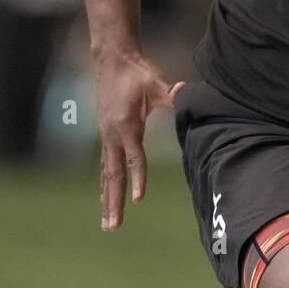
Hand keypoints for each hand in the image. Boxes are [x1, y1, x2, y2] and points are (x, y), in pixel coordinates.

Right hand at [95, 50, 185, 230]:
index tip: (139, 199)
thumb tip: (184, 92)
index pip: (134, 158)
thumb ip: (169, 93)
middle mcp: (112, 135)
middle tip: (112, 227)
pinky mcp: (105, 135)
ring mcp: (106, 136)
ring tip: (107, 224)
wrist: (112, 60)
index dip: (138, 178)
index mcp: (125, 126)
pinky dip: (105, 184)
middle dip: (113, 202)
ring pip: (106, 175)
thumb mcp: (155, 83)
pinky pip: (104, 165)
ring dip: (107, 200)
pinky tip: (106, 198)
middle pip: (113, 175)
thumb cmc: (136, 72)